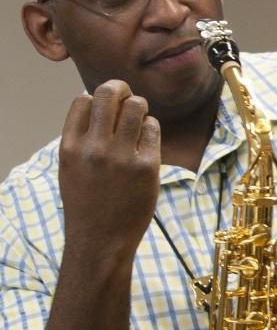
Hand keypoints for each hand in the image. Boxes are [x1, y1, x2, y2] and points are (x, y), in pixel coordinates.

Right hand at [58, 80, 160, 250]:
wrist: (101, 240)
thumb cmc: (88, 202)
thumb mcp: (71, 167)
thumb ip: (82, 136)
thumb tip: (98, 101)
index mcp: (70, 147)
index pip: (83, 99)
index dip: (96, 98)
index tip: (105, 110)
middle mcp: (94, 148)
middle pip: (109, 93)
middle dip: (121, 89)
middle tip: (127, 99)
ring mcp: (122, 157)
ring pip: (137, 106)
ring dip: (139, 107)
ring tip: (138, 120)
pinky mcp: (147, 167)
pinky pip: (153, 128)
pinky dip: (151, 129)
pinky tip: (146, 142)